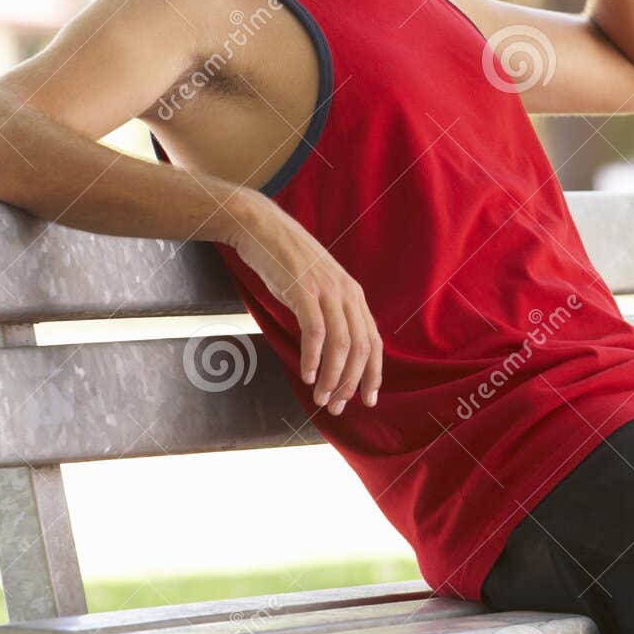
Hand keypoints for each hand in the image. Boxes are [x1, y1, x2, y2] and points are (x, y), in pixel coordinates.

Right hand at [229, 198, 382, 415]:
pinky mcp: (303, 290)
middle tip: (337, 407)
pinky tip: (307, 375)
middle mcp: (346, 292)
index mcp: (353, 294)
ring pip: (341, 344)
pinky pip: (316, 332)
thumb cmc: (285, 260)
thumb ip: (330, 310)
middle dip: (351, 383)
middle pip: (360, 348)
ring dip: (332, 377)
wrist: (260, 226)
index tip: (367, 400)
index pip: (373, 341)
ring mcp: (325, 290)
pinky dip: (314, 358)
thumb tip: (333, 348)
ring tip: (321, 398)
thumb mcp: (316, 285)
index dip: (373, 374)